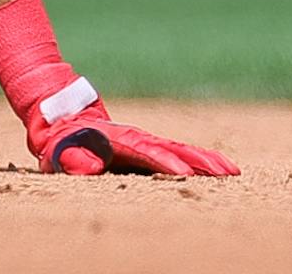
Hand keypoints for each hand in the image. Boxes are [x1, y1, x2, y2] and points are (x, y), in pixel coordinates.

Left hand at [30, 101, 238, 176]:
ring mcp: (145, 141)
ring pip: (181, 149)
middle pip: (171, 148)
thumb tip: (89, 166)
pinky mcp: (150, 147)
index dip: (161, 160)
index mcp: (115, 139)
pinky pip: (179, 152)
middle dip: (198, 160)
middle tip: (226, 173)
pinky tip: (222, 168)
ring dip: (206, 160)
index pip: (142, 151)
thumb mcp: (59, 149)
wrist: (63, 116)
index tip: (183, 170)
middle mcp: (136, 138)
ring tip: (232, 172)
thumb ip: (73, 158)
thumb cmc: (60, 139)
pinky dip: (201, 158)